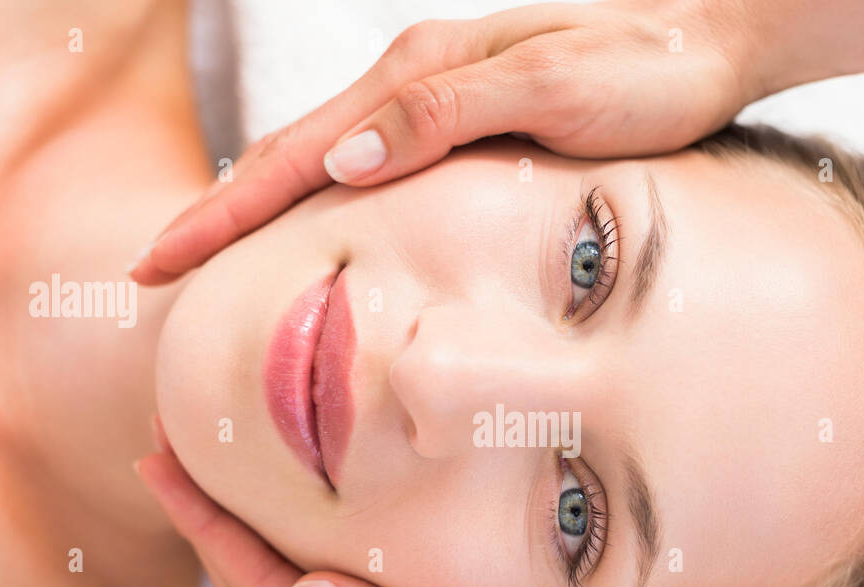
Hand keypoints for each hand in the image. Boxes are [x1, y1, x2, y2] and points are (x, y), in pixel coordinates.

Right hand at [129, 0, 754, 283]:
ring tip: (205, 258)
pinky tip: (305, 227)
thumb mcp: (553, 92)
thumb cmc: (647, 72)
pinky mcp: (460, 112)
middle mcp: (415, 79)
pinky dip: (315, 199)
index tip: (161, 262)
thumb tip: (344, 163)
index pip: (298, 156)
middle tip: (153, 272)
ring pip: (321, 158)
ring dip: (257, 209)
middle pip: (290, 155)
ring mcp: (435, 94)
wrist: (710, 38)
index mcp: (423, 76)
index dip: (223, 214)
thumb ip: (447, 120)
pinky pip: (365, 161)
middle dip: (217, 216)